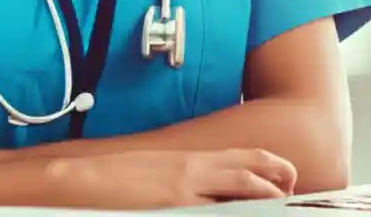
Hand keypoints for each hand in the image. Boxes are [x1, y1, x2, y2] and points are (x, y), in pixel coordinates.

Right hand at [52, 148, 297, 208]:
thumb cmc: (118, 178)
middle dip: (276, 185)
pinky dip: (225, 214)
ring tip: (276, 206)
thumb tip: (212, 192)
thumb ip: (190, 178)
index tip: (287, 178)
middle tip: (291, 194)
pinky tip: (234, 216)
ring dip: (260, 200)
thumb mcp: (161, 171)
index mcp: (191, 161)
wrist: (79, 179)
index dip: (272, 167)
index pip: (244, 159)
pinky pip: (209, 213)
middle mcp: (193, 172)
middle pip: (249, 173)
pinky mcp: (169, 207)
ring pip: (237, 193)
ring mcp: (183, 192)